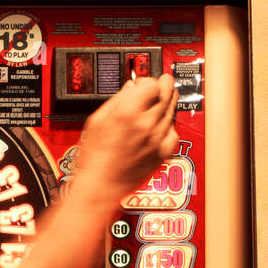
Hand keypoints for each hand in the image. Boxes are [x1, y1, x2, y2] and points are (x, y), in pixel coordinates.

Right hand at [77, 71, 178, 203]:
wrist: (100, 186)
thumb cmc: (94, 159)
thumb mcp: (97, 121)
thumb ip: (116, 101)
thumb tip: (130, 89)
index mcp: (127, 112)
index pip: (151, 84)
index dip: (147, 81)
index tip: (143, 84)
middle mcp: (145, 124)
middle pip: (166, 95)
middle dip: (165, 85)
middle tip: (164, 82)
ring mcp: (156, 139)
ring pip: (171, 112)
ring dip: (169, 103)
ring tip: (165, 99)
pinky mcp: (161, 154)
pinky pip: (173, 134)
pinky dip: (170, 127)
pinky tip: (163, 125)